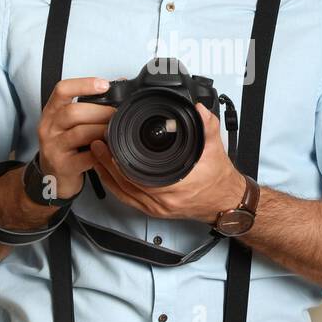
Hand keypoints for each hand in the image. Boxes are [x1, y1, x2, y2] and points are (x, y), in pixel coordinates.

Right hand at [36, 77, 115, 198]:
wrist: (53, 177)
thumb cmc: (65, 146)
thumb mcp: (69, 124)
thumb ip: (89, 105)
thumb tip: (119, 85)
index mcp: (51, 113)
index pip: (62, 90)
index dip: (83, 84)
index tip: (103, 84)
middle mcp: (49, 128)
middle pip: (73, 112)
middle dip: (100, 111)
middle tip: (116, 114)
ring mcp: (54, 148)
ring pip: (80, 133)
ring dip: (102, 130)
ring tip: (114, 131)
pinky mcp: (64, 166)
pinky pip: (88, 156)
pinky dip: (103, 152)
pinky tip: (110, 149)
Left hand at [88, 102, 246, 223]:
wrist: (225, 202)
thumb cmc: (218, 180)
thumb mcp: (215, 148)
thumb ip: (207, 126)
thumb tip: (199, 110)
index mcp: (175, 186)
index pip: (137, 174)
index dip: (120, 159)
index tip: (110, 142)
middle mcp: (163, 201)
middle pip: (125, 182)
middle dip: (108, 162)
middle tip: (97, 144)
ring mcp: (157, 208)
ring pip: (123, 193)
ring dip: (107, 174)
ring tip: (97, 155)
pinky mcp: (154, 211)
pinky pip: (128, 200)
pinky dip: (115, 187)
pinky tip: (107, 175)